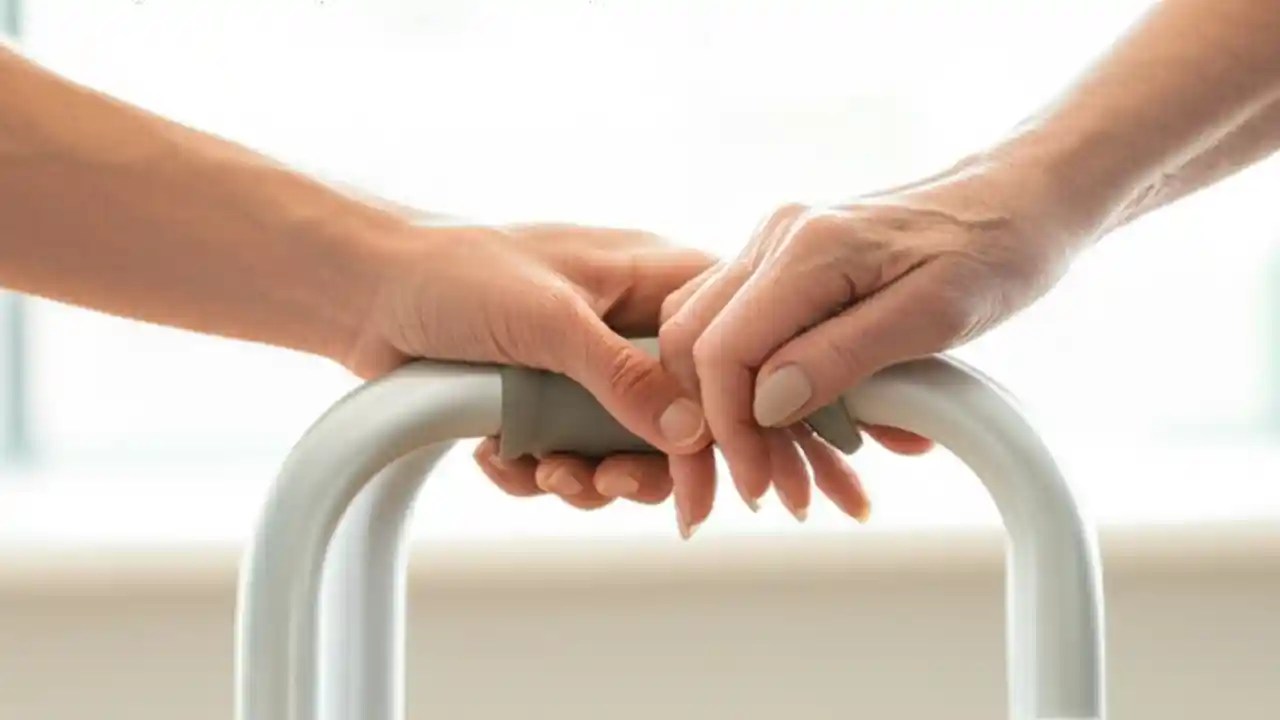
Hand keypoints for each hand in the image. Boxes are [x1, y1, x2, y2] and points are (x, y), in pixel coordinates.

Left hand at [343, 221, 715, 513]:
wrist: (362, 291)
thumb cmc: (454, 272)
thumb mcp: (551, 319)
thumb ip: (624, 376)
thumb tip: (691, 430)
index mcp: (645, 278)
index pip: (719, 343)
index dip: (724, 403)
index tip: (706, 456)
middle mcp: (622, 323)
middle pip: (678, 412)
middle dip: (643, 459)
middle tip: (610, 480)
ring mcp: (582, 366)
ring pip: (623, 445)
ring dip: (588, 473)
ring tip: (550, 472)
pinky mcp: (543, 400)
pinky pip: (568, 455)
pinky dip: (538, 469)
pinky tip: (503, 458)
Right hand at [660, 156, 1083, 516]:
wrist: (1019, 200)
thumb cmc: (995, 251)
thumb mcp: (934, 315)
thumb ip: (843, 356)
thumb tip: (767, 403)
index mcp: (806, 248)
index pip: (722, 350)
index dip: (729, 427)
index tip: (760, 482)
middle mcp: (776, 239)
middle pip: (695, 343)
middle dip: (717, 427)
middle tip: (761, 488)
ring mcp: (777, 247)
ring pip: (712, 339)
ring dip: (736, 412)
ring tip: (789, 472)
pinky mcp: (789, 265)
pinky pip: (747, 330)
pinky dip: (760, 387)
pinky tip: (808, 428)